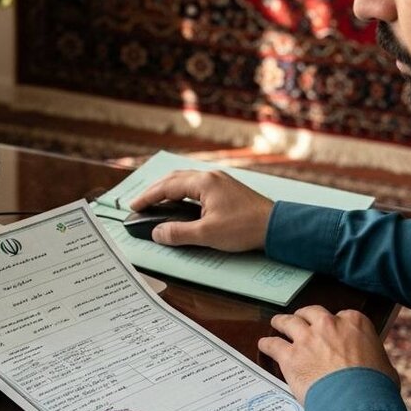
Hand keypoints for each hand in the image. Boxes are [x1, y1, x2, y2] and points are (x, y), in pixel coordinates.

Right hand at [128, 169, 272, 250]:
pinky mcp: (227, 189)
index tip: (134, 206)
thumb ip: (179, 233)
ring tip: (157, 203)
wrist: (276, 226)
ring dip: (169, 190)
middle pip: (174, 179)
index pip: (167, 187)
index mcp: (204, 182)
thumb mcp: (207, 234)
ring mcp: (220, 181)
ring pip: (186, 180)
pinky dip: (183, 192)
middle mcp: (211, 177)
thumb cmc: (245, 228)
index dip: (148, 197)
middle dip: (155, 191)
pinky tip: (181, 203)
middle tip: (141, 204)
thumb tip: (157, 232)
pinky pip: (197, 186)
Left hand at [257, 306, 399, 403]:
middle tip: (300, 320)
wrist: (357, 401)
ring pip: (288, 322)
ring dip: (281, 322)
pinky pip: (273, 345)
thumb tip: (374, 366)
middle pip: (312, 313)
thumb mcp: (384, 365)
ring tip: (276, 323)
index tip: (331, 331)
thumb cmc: (376, 386)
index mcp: (355, 323)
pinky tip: (264, 345)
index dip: (335, 324)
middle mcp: (329, 325)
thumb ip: (372, 358)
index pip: (342, 316)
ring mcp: (307, 338)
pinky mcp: (290, 356)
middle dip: (305, 316)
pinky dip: (267, 344)